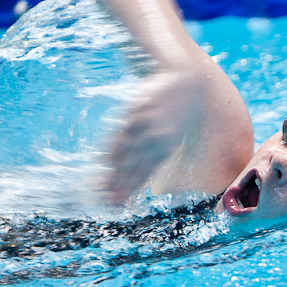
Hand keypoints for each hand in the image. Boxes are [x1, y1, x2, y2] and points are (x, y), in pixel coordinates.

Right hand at [106, 69, 204, 204]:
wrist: (185, 82)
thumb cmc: (178, 112)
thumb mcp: (173, 135)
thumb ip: (155, 153)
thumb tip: (136, 172)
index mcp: (167, 148)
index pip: (143, 174)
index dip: (129, 190)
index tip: (118, 204)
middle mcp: (155, 141)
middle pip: (131, 169)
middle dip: (118, 188)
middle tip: (107, 203)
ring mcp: (143, 127)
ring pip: (124, 154)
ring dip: (112, 173)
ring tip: (101, 189)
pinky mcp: (134, 113)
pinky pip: (119, 135)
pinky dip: (110, 150)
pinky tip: (103, 163)